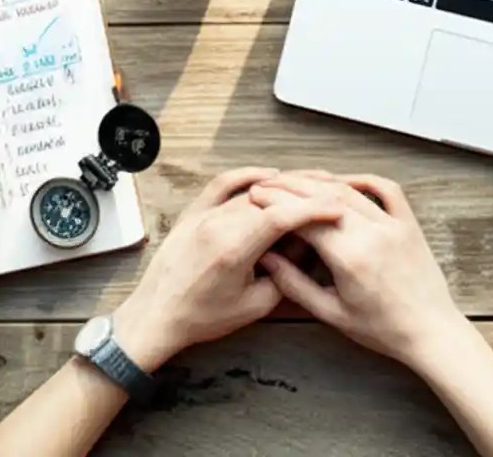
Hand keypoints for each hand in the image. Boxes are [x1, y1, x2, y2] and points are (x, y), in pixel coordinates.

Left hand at [112, 168, 343, 370]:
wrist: (157, 316)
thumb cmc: (201, 317)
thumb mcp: (254, 305)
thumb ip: (284, 274)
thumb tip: (304, 249)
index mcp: (233, 248)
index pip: (282, 216)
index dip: (313, 209)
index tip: (335, 207)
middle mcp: (217, 224)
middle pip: (270, 198)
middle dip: (303, 196)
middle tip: (328, 197)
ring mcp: (202, 215)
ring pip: (251, 190)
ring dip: (281, 188)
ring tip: (307, 187)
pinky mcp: (192, 213)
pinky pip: (222, 184)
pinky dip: (247, 175)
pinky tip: (268, 175)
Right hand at [250, 173, 465, 368]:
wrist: (430, 333)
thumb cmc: (384, 330)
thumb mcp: (332, 314)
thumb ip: (295, 284)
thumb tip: (267, 259)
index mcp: (350, 257)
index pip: (305, 218)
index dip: (276, 202)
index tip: (257, 196)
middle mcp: (372, 234)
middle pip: (324, 196)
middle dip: (291, 185)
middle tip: (268, 183)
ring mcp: (393, 225)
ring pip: (351, 189)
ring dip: (320, 180)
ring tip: (296, 180)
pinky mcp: (409, 225)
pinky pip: (387, 190)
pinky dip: (364, 180)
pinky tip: (345, 180)